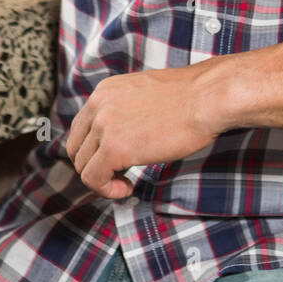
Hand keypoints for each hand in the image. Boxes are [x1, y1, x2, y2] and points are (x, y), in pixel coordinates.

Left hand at [65, 65, 223, 199]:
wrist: (206, 97)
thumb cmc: (188, 98)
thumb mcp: (144, 94)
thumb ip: (123, 110)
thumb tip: (120, 134)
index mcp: (104, 91)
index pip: (80, 128)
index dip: (93, 150)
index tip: (113, 161)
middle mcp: (98, 105)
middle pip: (76, 148)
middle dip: (94, 166)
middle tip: (119, 173)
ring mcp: (104, 126)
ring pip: (82, 166)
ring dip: (102, 179)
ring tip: (126, 181)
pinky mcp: (114, 148)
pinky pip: (93, 179)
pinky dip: (107, 190)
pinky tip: (127, 187)